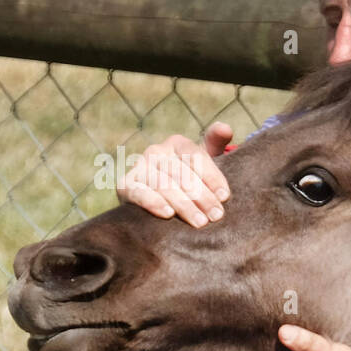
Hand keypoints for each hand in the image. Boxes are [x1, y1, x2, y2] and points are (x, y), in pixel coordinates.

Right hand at [118, 123, 233, 226]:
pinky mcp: (126, 185)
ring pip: (165, 186)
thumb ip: (216, 142)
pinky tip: (168, 214)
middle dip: (202, 197)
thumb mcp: (206, 161)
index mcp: (177, 143)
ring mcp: (139, 167)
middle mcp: (156, 151)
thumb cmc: (192, 177)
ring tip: (200, 222)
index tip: (224, 197)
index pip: (196, 157)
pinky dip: (153, 203)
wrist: (162, 195)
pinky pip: (139, 193)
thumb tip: (224, 128)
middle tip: (216, 216)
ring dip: (184, 205)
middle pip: (182, 174)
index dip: (212, 177)